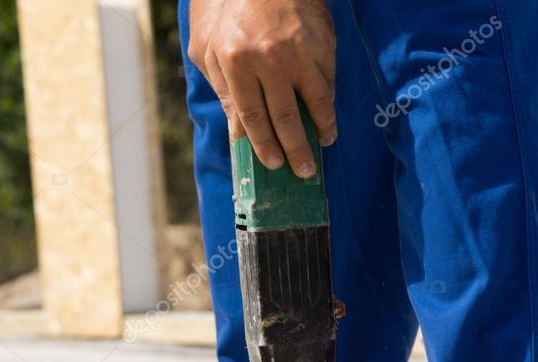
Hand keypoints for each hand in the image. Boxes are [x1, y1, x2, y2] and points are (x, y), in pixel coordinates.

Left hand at [188, 0, 336, 177]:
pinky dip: (329, 99)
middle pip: (285, 116)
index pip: (253, 117)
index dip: (264, 144)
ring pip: (316, 99)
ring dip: (323, 127)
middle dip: (295, 149)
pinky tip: (328, 112)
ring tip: (324, 144)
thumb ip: (223, 91)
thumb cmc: (228, 12)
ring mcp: (300, 50)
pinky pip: (328, 78)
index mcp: (237, 63)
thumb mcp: (207, 49)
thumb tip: (238, 132)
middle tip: (303, 170)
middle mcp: (270, 60)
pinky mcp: (322, 40)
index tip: (274, 164)